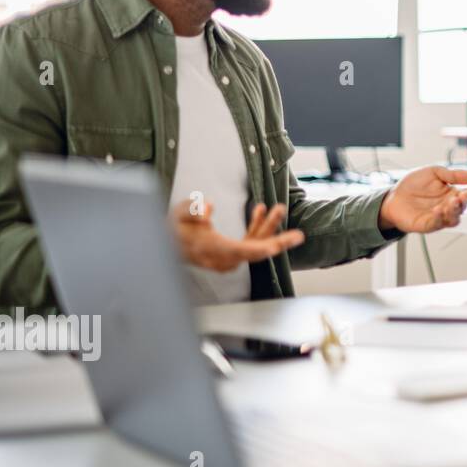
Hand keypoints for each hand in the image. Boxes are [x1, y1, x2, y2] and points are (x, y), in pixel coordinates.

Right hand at [172, 201, 304, 271]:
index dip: (258, 249)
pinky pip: (249, 243)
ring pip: (255, 245)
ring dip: (269, 227)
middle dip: (277, 241)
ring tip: (278, 208)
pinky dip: (258, 228)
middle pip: (254, 252)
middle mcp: (221, 258)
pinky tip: (262, 211)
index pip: (238, 251)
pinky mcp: (230, 254)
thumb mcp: (179, 214)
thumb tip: (207, 208)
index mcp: (210, 248)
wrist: (168, 243)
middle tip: (298, 236)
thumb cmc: (175, 227)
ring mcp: (227, 259)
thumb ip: (191, 210)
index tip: (276, 247)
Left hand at [377, 166, 466, 233]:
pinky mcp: (427, 225)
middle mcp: (447, 207)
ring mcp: (438, 217)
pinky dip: (439, 218)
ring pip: (453, 219)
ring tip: (452, 202)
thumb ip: (454, 175)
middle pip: (462, 208)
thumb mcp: (435, 172)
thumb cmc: (413, 185)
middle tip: (462, 195)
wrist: (393, 196)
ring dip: (454, 211)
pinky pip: (436, 224)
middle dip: (464, 202)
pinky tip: (438, 210)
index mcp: (451, 194)